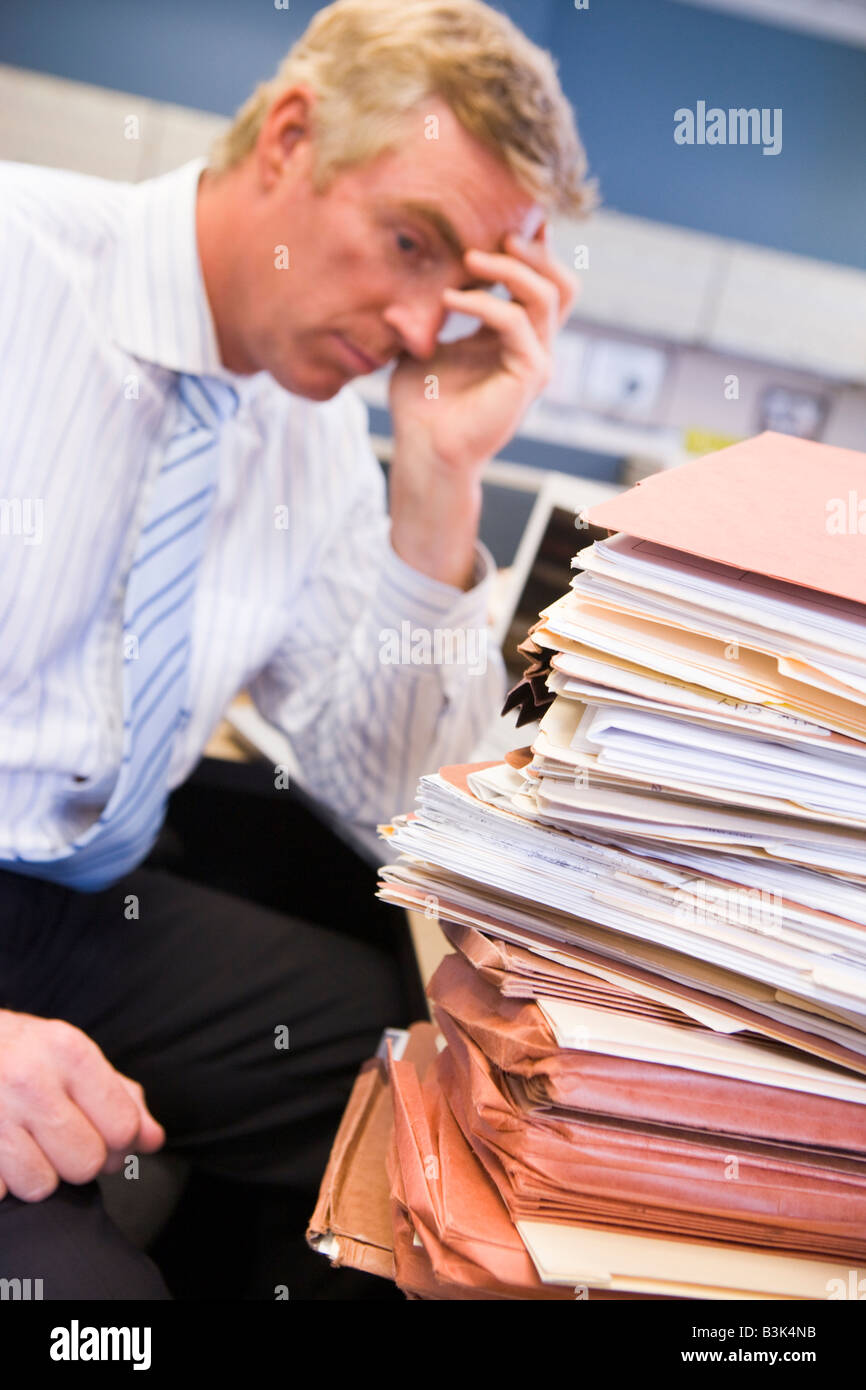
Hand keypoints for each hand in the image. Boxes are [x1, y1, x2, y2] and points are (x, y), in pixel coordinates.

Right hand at [0, 1009, 164, 1201]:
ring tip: (28, 1146)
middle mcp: (30, 1079)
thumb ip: (119, 1097)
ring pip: (42, 1185)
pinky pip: (1, 1192)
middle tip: (63, 1142)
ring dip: (39, 1175)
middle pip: (87, 1162)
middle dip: (80, 1161)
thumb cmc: (24, 1052)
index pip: (123, 1127)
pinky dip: (4, 1183)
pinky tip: (2, 1154)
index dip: (122, 1144)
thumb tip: (153, 1140)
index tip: (104, 1136)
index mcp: (69, 1052)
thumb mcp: (73, 1056)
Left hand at [388, 223, 578, 477]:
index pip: (540, 282)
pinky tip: (451, 298)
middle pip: (561, 283)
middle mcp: (534, 348)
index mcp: (514, 338)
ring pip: (546, 296)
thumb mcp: (421, 342)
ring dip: (509, 269)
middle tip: (494, 231)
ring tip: (469, 257)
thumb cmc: (421, 405)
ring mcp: (536, 362)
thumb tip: (404, 271)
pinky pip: (517, 324)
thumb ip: (425, 308)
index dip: (528, 249)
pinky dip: (484, 304)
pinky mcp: (528, 377)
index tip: (496, 219)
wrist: (424, 451)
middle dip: (533, 250)